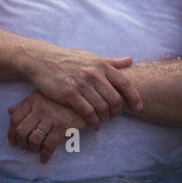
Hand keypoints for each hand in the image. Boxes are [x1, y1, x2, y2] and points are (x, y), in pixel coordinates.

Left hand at [8, 91, 86, 163]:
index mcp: (33, 101)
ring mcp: (51, 117)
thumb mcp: (42, 95)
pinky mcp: (63, 126)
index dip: (11, 133)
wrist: (86, 96)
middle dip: (21, 144)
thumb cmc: (62, 98)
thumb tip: (10, 111)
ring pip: (33, 139)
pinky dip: (44, 155)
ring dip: (32, 149)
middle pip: (21, 131)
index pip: (15, 119)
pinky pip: (48, 145)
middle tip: (26, 149)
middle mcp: (39, 109)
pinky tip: (44, 159)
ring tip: (36, 151)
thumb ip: (26, 104)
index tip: (13, 142)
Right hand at [18, 45, 139, 128]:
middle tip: (115, 116)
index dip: (134, 97)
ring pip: (102, 108)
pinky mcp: (69, 94)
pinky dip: (94, 122)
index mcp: (101, 65)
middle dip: (118, 111)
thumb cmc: (68, 59)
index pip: (124, 83)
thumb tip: (130, 60)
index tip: (138, 108)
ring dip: (105, 118)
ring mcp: (82, 85)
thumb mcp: (91, 57)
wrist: (43, 60)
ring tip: (103, 120)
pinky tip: (94, 125)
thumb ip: (111, 61)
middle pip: (115, 99)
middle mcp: (94, 74)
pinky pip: (88, 112)